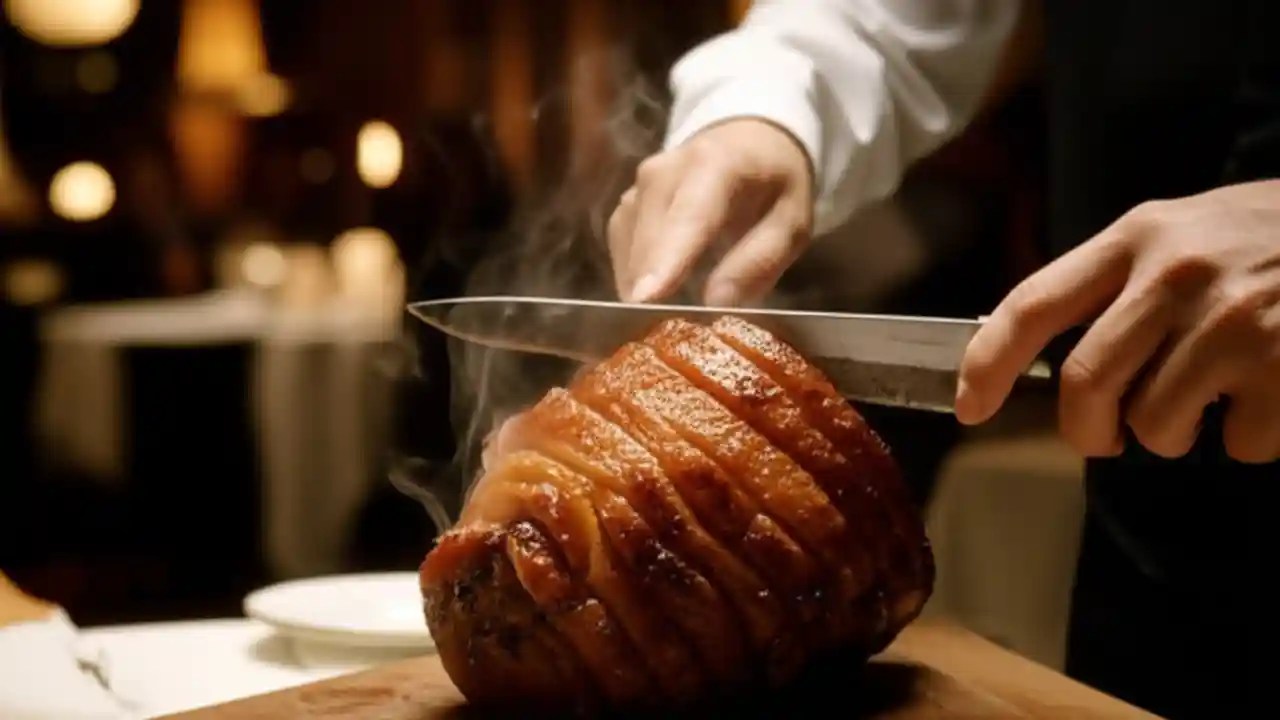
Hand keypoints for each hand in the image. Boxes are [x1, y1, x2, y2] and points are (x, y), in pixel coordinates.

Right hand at [608, 118, 813, 305]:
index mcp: (715, 165)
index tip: (646, 299)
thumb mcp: (792, 220)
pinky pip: (622, 252)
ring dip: (645, 290)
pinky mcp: (625, 207)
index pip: (688, 217)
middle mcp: (663, 172)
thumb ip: (759, 259)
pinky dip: (637, 279)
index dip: (667, 259)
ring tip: (668, 320)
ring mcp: (637, 189)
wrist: (747, 138)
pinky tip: (659, 296)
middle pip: (649, 242)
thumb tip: (717, 303)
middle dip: (656, 292)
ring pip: (629, 252)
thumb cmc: (775, 183)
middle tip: (675, 334)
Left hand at [957, 180, 1279, 462]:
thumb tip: (1051, 363)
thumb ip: (1119, 285)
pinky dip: (1246, 438)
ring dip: (1174, 434)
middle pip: (1085, 385)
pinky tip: (1269, 397)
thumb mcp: (1183, 232)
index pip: (1032, 304)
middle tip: (1110, 437)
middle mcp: (1174, 276)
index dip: (987, 363)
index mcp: (1135, 237)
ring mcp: (1231, 322)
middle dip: (1089, 430)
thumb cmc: (1269, 238)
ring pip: (1155, 426)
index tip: (970, 407)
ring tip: (1209, 398)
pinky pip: (1235, 443)